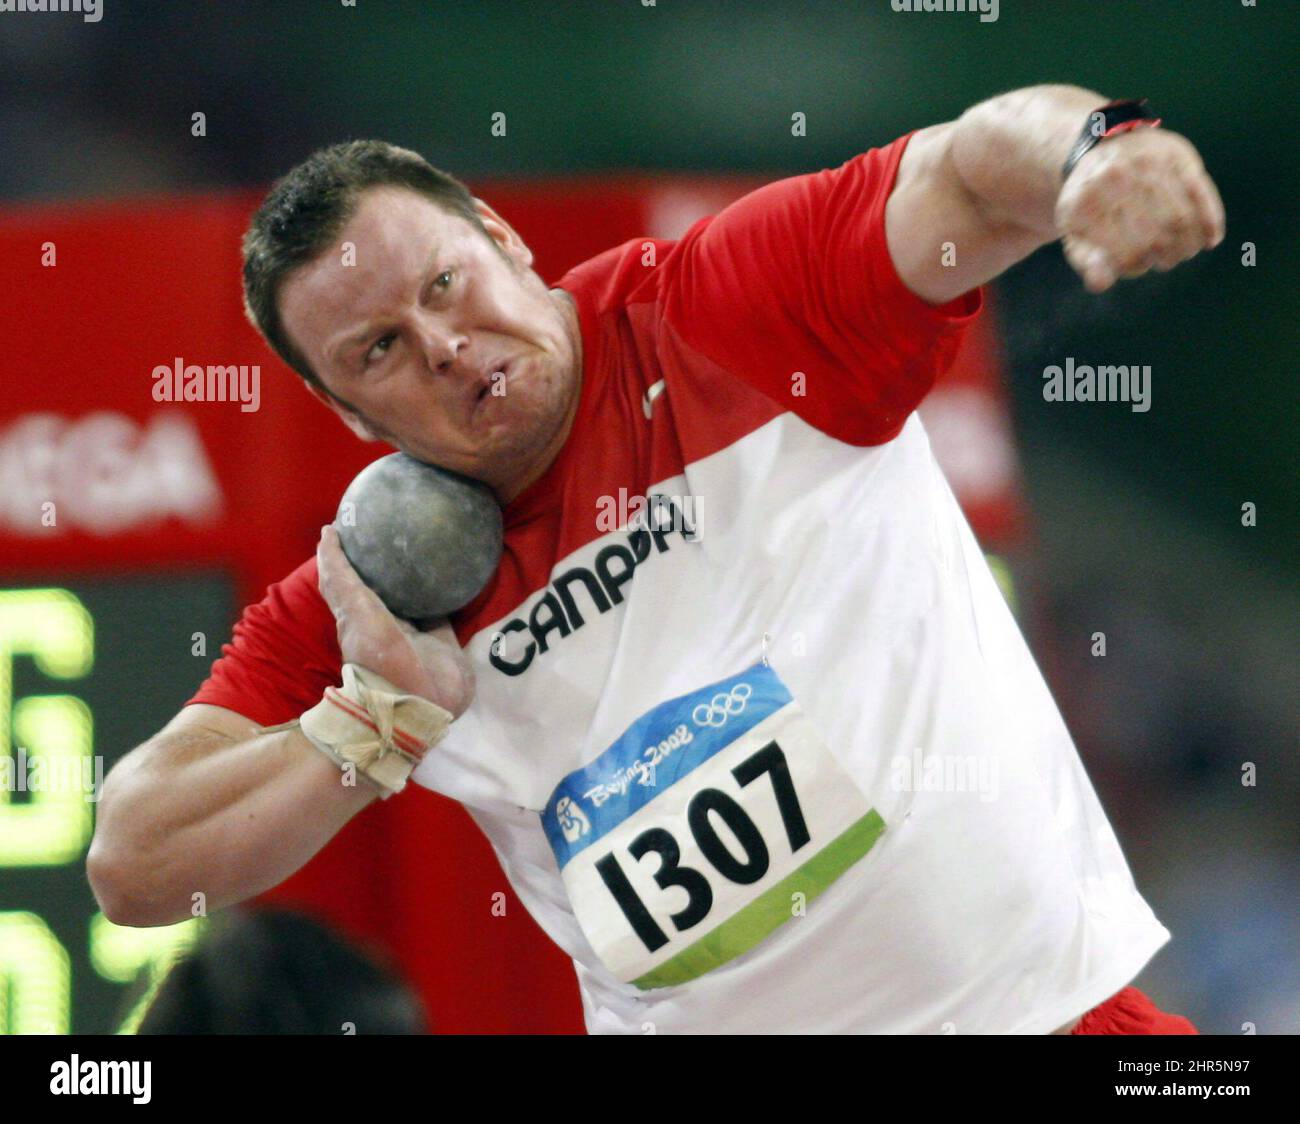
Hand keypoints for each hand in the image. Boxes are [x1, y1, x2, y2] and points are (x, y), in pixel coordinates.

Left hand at [316, 525, 474, 717]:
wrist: (418, 705)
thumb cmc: (378, 657)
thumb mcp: (355, 609)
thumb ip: (341, 577)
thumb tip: (327, 533)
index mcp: (360, 615)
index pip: (352, 576)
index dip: (352, 550)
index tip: (359, 518)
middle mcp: (386, 619)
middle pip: (386, 582)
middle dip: (389, 556)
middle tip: (400, 520)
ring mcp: (416, 629)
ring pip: (416, 591)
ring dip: (420, 569)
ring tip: (430, 535)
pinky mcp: (444, 637)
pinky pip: (446, 605)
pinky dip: (448, 586)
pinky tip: (458, 564)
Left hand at [1057, 127, 1224, 292]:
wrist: (1102, 148)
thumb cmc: (1090, 203)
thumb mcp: (1075, 232)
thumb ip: (1086, 261)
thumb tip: (1101, 284)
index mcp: (1085, 200)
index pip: (1120, 250)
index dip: (1134, 266)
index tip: (1137, 266)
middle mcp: (1116, 176)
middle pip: (1154, 235)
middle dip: (1165, 256)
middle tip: (1166, 262)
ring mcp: (1148, 162)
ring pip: (1180, 217)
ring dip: (1187, 243)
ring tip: (1183, 252)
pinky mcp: (1177, 154)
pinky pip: (1201, 191)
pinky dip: (1210, 219)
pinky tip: (1212, 239)